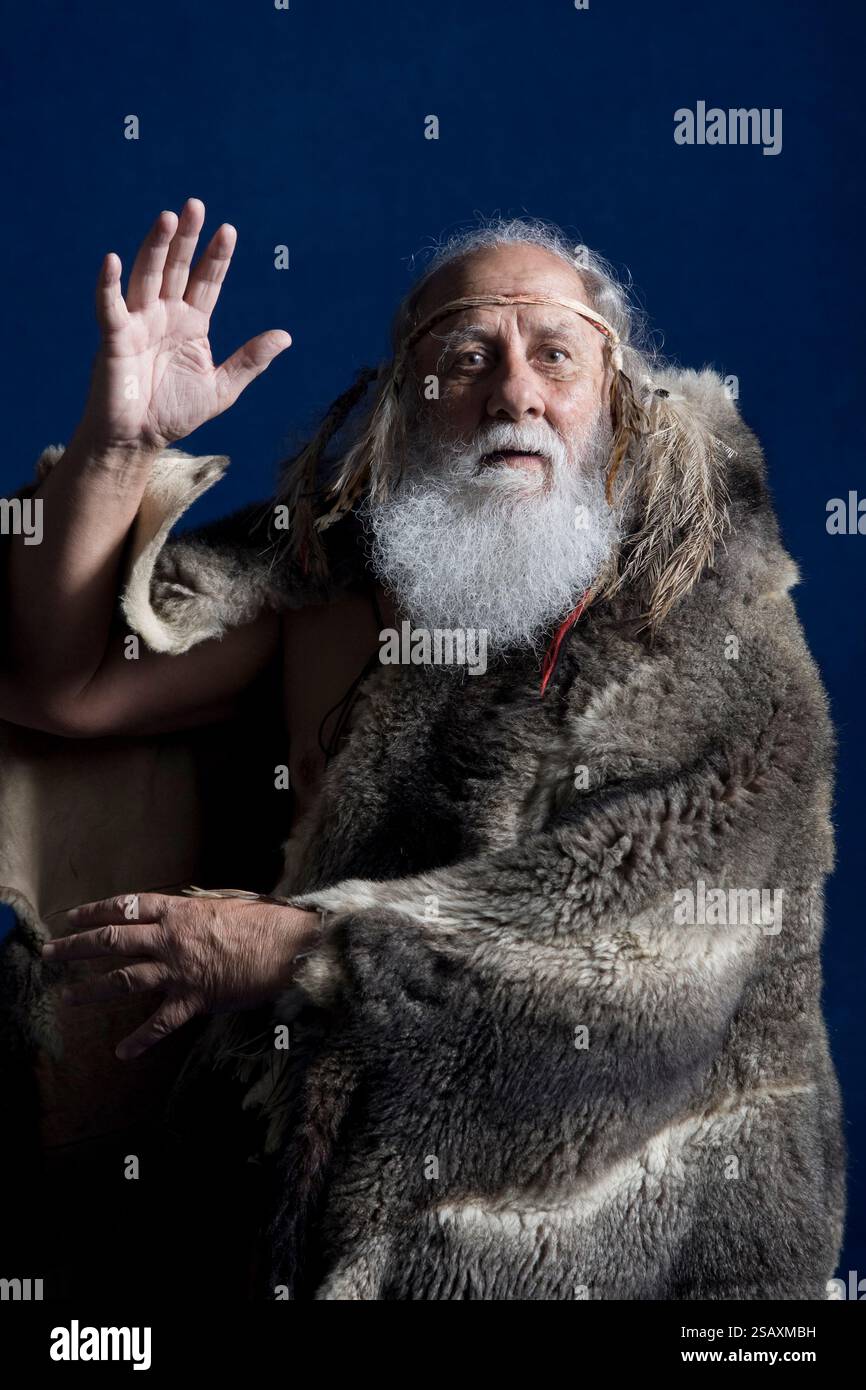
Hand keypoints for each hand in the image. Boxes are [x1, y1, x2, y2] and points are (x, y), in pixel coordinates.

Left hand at [40, 892, 320, 1059]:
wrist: (288, 946)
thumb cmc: (263, 921)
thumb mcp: (223, 903)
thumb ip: (193, 910)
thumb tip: (175, 912)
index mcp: (178, 911)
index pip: (126, 907)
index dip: (94, 911)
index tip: (72, 917)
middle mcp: (171, 939)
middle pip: (112, 940)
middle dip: (76, 947)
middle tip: (51, 953)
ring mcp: (180, 970)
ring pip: (124, 980)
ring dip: (92, 991)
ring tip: (68, 997)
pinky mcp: (194, 999)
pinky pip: (160, 1024)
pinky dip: (140, 1040)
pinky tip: (122, 1051)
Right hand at [76, 197, 290, 454]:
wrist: (140, 441)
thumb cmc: (175, 413)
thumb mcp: (222, 388)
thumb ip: (250, 360)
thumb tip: (286, 336)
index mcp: (192, 323)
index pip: (207, 281)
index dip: (217, 257)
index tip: (229, 230)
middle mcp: (164, 315)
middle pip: (177, 268)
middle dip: (187, 238)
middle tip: (196, 205)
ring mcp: (139, 322)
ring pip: (147, 275)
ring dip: (156, 246)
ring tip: (168, 218)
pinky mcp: (115, 338)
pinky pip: (110, 307)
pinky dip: (109, 284)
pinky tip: (113, 259)